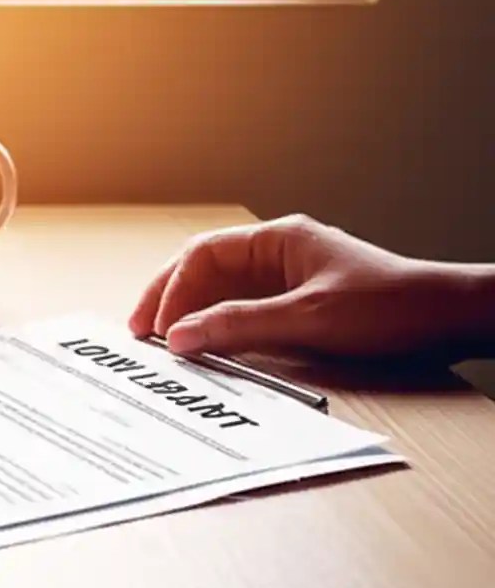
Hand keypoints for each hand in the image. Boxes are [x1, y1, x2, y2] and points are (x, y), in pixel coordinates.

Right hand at [128, 214, 493, 358]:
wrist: (447, 320)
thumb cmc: (390, 307)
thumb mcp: (308, 318)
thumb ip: (239, 326)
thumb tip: (180, 337)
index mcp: (277, 240)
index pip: (203, 255)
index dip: (172, 289)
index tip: (157, 327)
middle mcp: (276, 254)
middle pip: (203, 269)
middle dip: (169, 298)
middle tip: (140, 332)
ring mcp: (285, 279)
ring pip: (219, 291)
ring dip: (189, 314)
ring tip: (164, 342)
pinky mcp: (295, 305)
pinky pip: (241, 311)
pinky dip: (216, 327)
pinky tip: (204, 346)